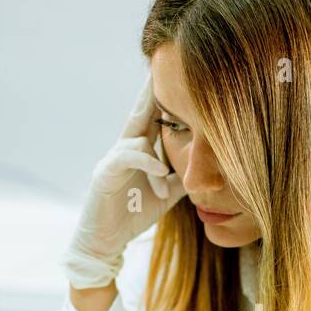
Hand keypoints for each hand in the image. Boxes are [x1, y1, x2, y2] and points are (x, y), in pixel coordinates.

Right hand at [64, 74, 186, 289]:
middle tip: (160, 68)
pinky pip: (128, 157)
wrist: (107, 242)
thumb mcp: (166, 194)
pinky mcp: (105, 172)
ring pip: (139, 140)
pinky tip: (159, 172)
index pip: (152, 120)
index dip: (162, 100)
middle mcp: (124, 149)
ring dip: (158, 163)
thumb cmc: (133, 215)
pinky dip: (146, 162)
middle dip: (150, 93)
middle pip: (139, 115)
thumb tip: (205, 167)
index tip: (174, 77)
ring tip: (163, 191)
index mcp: (139, 152)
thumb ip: (180, 177)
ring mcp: (113, 159)